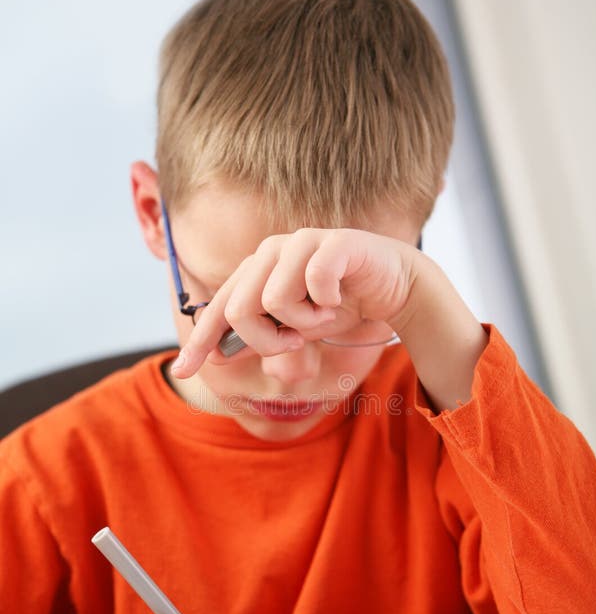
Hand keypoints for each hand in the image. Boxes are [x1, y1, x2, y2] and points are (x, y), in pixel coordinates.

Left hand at [172, 228, 417, 376]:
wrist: (394, 287)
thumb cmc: (340, 306)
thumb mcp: (295, 333)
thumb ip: (260, 341)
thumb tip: (217, 353)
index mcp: (256, 272)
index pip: (218, 309)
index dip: (200, 341)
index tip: (182, 371)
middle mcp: (271, 252)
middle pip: (239, 310)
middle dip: (267, 341)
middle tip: (296, 341)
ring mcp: (301, 242)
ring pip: (274, 300)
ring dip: (304, 324)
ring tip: (323, 317)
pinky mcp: (333, 242)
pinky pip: (314, 280)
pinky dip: (328, 304)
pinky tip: (339, 299)